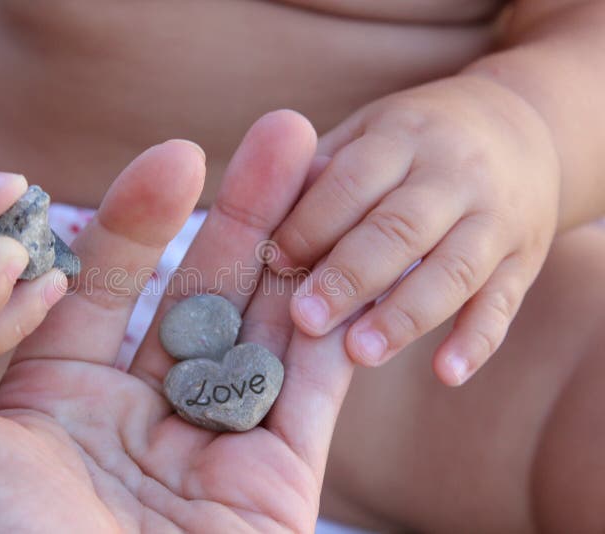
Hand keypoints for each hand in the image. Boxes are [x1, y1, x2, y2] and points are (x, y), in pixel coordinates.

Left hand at [0, 112, 354, 532]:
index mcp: (59, 407)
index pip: (105, 290)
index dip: (137, 220)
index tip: (175, 158)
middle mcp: (137, 421)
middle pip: (196, 294)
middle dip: (238, 213)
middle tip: (277, 136)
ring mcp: (212, 446)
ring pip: (262, 327)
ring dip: (295, 249)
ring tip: (322, 171)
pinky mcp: (278, 479)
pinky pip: (310, 389)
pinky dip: (330, 325)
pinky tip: (344, 256)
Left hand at [270, 76, 559, 385]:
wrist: (523, 126)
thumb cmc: (418, 141)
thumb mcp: (371, 132)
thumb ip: (324, 173)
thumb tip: (267, 222)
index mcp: (403, 137)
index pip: (353, 182)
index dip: (311, 223)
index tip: (273, 262)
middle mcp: (454, 173)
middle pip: (400, 227)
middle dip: (350, 275)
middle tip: (305, 319)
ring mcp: (496, 218)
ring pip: (454, 269)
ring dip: (405, 314)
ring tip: (360, 353)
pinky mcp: (524, 261)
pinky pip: (504, 304)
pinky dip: (477, 340)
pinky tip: (447, 373)